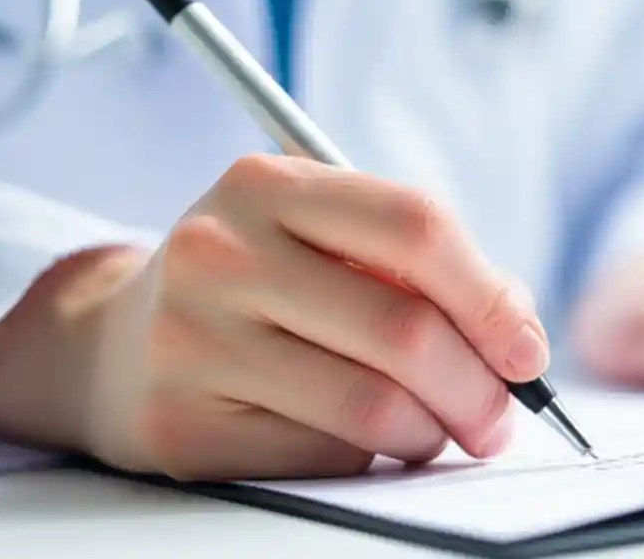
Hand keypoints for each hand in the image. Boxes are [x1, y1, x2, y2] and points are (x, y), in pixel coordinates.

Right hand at [0, 155, 548, 479]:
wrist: (116, 346)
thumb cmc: (258, 285)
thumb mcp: (326, 238)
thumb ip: (424, 267)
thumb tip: (519, 337)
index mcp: (268, 185)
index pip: (416, 226)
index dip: (490, 296)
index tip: (527, 352)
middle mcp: (221, 252)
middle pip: (406, 330)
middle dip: (480, 389)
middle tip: (500, 418)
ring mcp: (192, 339)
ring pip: (374, 406)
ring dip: (432, 431)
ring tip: (434, 429)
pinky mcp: (182, 424)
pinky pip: (326, 454)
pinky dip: (370, 457)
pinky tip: (360, 440)